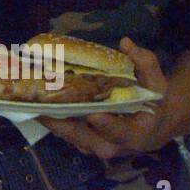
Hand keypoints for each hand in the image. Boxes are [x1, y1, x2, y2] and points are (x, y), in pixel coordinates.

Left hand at [39, 38, 173, 159]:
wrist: (150, 127)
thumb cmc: (153, 104)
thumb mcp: (156, 84)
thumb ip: (145, 63)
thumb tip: (126, 43)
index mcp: (134, 133)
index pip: (119, 132)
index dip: (107, 125)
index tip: (93, 114)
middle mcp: (112, 145)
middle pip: (84, 138)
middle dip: (63, 123)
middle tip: (44, 106)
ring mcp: (94, 145)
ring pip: (69, 137)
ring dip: (51, 120)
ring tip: (32, 101)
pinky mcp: (82, 142)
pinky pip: (65, 133)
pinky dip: (52, 119)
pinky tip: (36, 101)